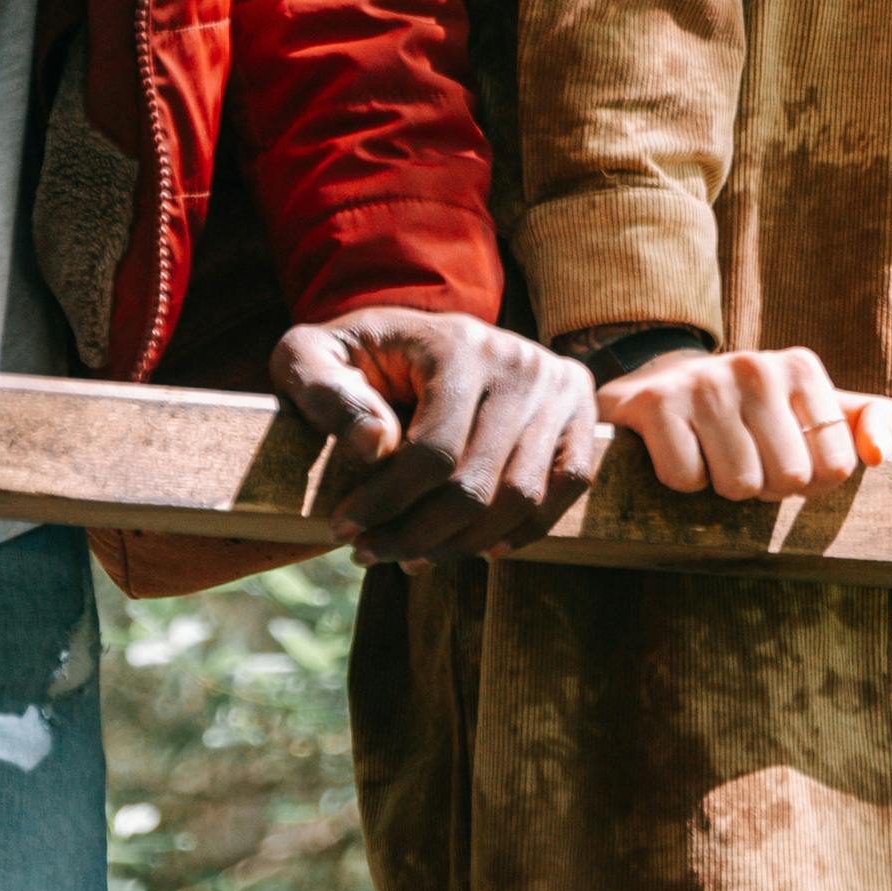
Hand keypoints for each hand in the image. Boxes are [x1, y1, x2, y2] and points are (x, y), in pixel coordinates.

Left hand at [270, 311, 608, 562]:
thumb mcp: (311, 354)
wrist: (420, 332)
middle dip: (417, 536)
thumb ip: (322, 390)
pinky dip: (527, 529)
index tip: (342, 530)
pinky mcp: (580, 410)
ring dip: (464, 545)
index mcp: (456, 344)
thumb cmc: (359, 356)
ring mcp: (556, 386)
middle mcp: (518, 361)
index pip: (432, 451)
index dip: (384, 504)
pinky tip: (480, 548)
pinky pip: (567, 486)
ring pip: (522, 496)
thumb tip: (373, 446)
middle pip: (477, 484)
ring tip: (414, 557)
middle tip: (372, 554)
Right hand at [595, 343, 891, 506]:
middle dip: (766, 486)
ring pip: (738, 485)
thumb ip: (875, 420)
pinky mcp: (657, 404)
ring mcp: (704, 382)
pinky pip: (687, 479)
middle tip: (744, 458)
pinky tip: (680, 448)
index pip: (837, 467)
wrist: (663, 385)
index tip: (784, 456)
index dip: (810, 481)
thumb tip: (877, 455)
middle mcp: (756, 366)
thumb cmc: (754, 412)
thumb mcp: (821, 408)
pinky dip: (684, 480)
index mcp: (801, 368)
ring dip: (723, 485)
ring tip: (712, 452)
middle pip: (789, 480)